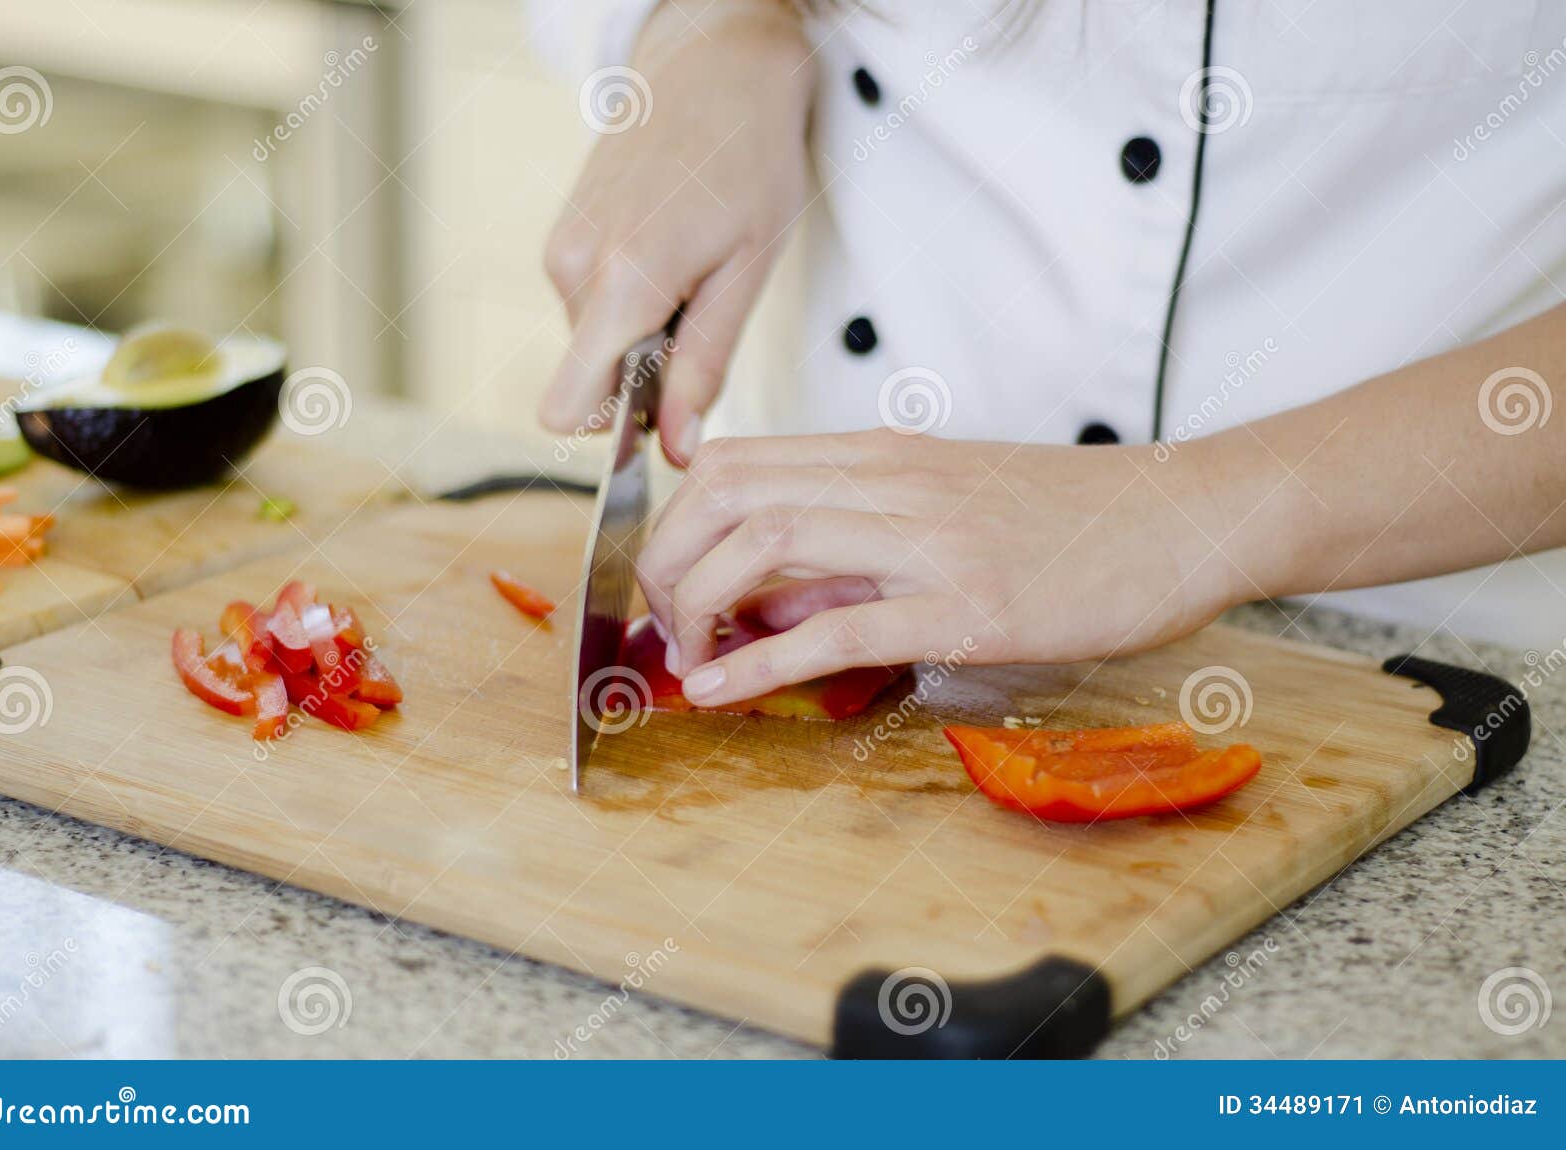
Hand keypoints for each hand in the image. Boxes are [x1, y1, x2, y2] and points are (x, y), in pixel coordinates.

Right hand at [539, 0, 811, 464]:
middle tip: (705, 318)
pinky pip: (592, 306)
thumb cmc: (749, 156)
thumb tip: (674, 446)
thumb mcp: (748, 271)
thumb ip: (706, 365)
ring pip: (595, 343)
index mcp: (622, 282)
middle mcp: (573, 268)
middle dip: (645, 375)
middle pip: (592, 380)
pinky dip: (632, 301)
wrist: (717, 62)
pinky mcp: (563, 234)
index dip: (613, 434)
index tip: (660, 427)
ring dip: (644, 333)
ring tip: (695, 273)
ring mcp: (561, 247)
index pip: (566, 406)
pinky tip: (673, 253)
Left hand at [635, 430, 1243, 705]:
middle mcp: (893, 483)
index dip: (676, 524)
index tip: (671, 582)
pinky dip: (759, 662)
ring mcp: (929, 540)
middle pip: (726, 495)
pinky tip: (720, 691)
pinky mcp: (968, 605)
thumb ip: (855, 550)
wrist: (1184, 519)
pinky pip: (838, 630)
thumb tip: (768, 606)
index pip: (734, 463)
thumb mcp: (948, 511)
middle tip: (664, 627)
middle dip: (665, 564)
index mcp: (883, 457)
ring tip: (688, 661)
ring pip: (766, 545)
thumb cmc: (1073, 521)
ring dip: (698, 608)